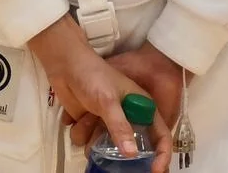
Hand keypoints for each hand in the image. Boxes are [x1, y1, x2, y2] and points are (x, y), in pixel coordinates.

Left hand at [29, 19, 157, 168]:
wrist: (65, 64)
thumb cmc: (94, 76)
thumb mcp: (109, 100)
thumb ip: (120, 126)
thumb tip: (131, 154)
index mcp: (141, 107)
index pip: (160, 134)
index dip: (162, 154)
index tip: (154, 170)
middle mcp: (127, 117)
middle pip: (132, 147)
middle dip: (119, 153)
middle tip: (112, 159)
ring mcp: (108, 122)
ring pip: (106, 148)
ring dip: (93, 139)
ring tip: (87, 121)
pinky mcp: (91, 124)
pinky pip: (88, 141)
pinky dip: (81, 132)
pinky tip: (77, 118)